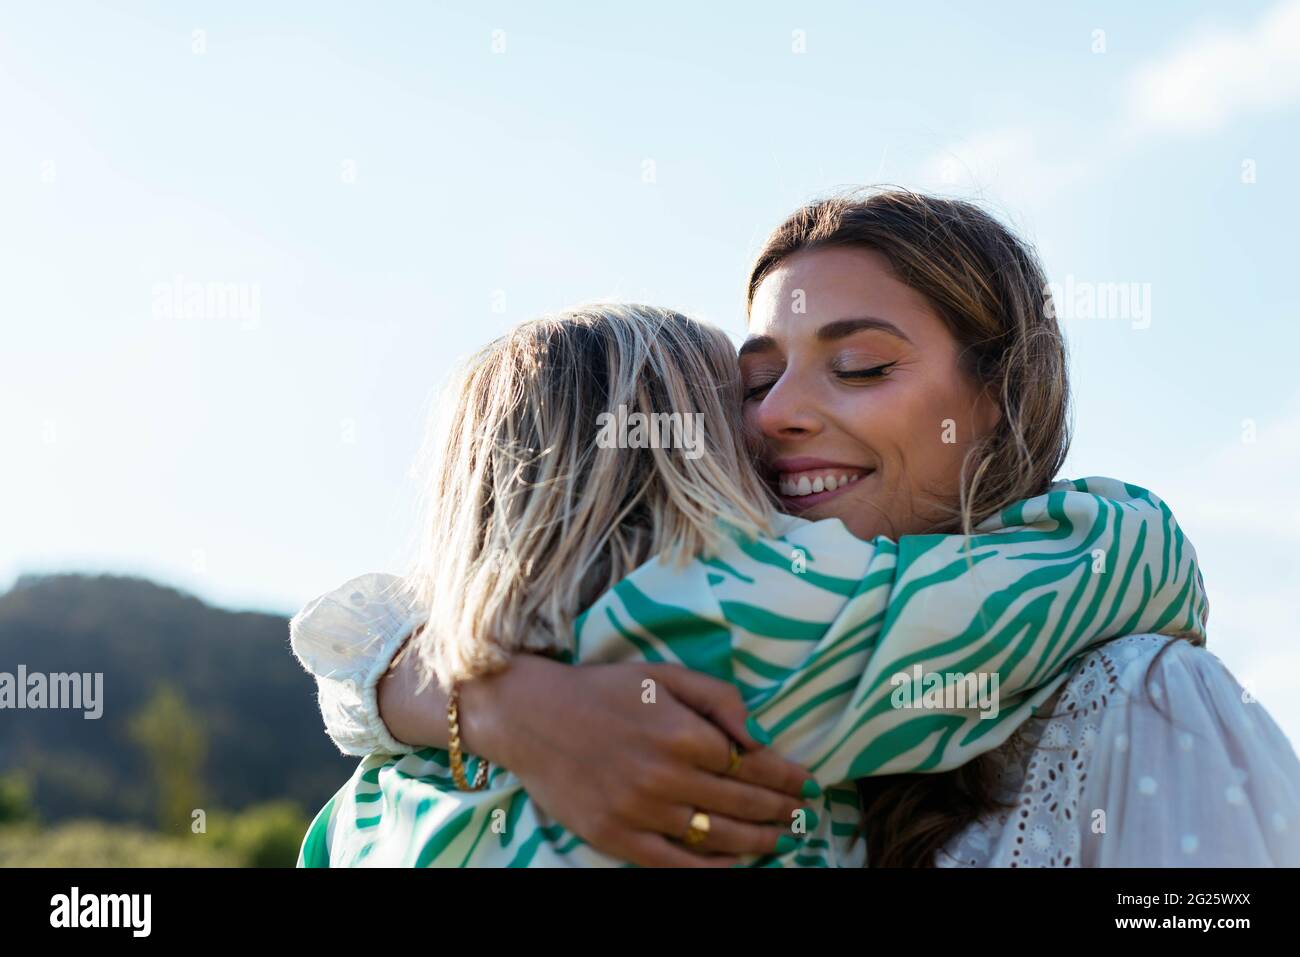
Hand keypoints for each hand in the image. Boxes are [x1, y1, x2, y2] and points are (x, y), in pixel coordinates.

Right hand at [463, 656, 817, 866]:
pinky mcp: (617, 838)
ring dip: (758, 840)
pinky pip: (676, 865)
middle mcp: (666, 777)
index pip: (752, 763)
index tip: (807, 782)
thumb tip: (758, 733)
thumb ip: (718, 697)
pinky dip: (712, 869)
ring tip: (782, 839)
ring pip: (717, 836)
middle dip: (780, 809)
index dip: (786, 776)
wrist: (532, 717)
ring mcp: (641, 813)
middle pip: (741, 802)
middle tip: (802, 813)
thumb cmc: (603, 690)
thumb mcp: (664, 674)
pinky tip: (736, 864)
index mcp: (682, 733)